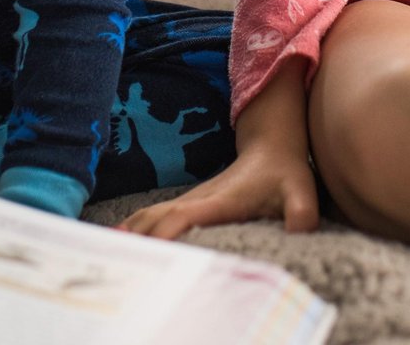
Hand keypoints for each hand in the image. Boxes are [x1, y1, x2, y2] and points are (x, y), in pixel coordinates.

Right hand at [119, 143, 319, 239]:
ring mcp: (189, 200)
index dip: (165, 232)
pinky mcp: (187, 203)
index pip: (185, 216)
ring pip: (150, 215)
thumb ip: (302, 213)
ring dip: (130, 234)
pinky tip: (119, 242)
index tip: (148, 252)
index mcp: (220, 200)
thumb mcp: (301, 192)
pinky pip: (153, 216)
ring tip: (108, 257)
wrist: (271, 144)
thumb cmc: (285, 172)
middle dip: (136, 240)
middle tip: (117, 266)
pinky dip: (134, 228)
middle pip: (156, 218)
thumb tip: (300, 231)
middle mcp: (198, 199)